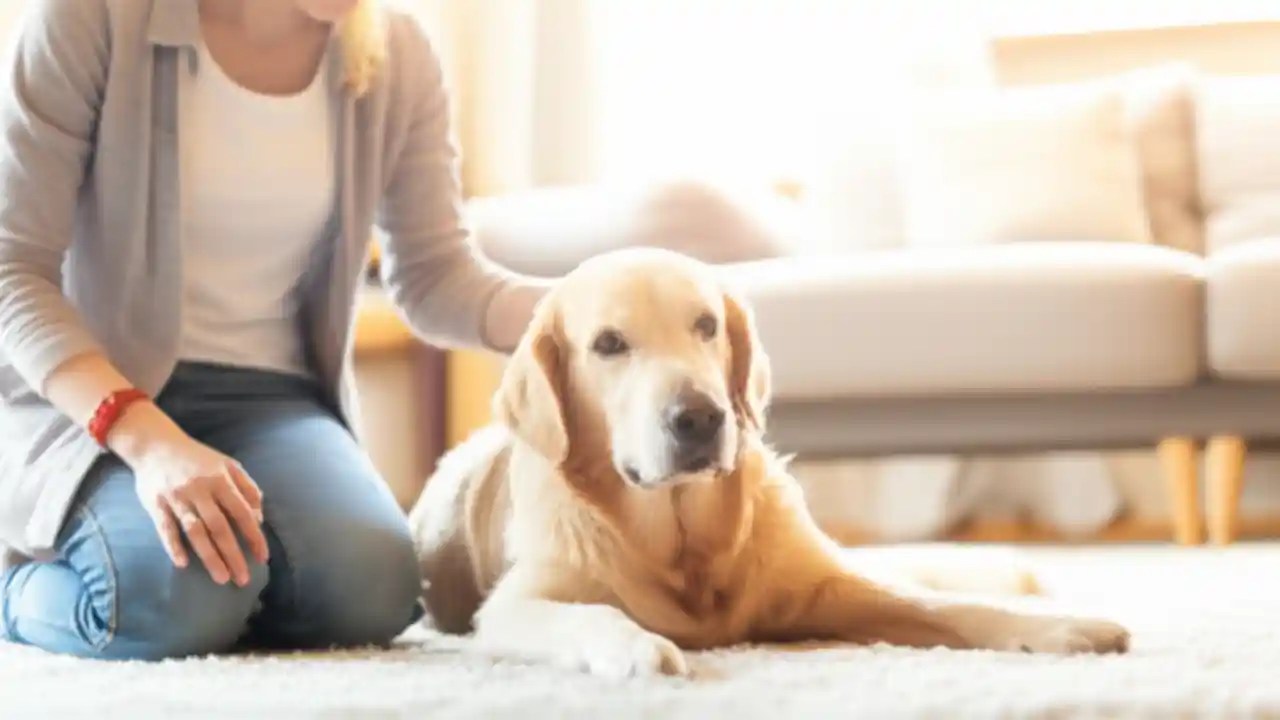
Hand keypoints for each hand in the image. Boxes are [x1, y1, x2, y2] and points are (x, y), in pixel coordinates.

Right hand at [113, 404, 268, 586]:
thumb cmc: (197, 459)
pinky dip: (173, 546)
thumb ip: (247, 488)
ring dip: (209, 556)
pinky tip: (183, 563)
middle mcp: (200, 490)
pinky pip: (165, 528)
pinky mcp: (156, 504)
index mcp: (221, 480)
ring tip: (221, 578)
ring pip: (196, 531)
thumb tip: (259, 517)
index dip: (254, 536)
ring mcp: (177, 497)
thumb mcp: (228, 465)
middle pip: (220, 527)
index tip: (262, 558)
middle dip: (233, 554)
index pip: (242, 513)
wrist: (156, 444)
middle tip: (242, 579)